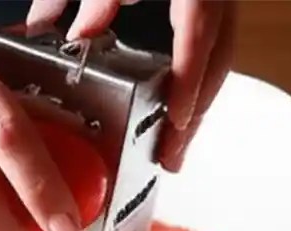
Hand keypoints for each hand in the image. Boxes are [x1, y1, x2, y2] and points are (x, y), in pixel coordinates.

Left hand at [26, 0, 237, 170]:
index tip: (176, 120)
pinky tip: (176, 106)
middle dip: (197, 112)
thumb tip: (70, 28)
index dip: (189, 82)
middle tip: (173, 156)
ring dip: (198, 102)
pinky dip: (195, 78)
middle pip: (218, 58)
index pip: (199, 34)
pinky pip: (212, 45)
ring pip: (219, 56)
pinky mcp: (209, 2)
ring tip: (175, 143)